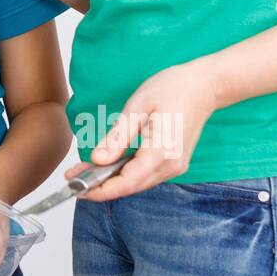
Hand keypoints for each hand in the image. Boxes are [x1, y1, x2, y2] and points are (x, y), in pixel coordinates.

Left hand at [62, 58, 220, 200]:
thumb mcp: (138, 107)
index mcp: (162, 151)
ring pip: (137, 182)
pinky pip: (145, 174)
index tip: (78, 189)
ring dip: (111, 181)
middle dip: (101, 186)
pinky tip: (107, 166)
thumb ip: (118, 136)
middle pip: (131, 186)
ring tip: (84, 171)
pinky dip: (125, 173)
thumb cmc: (173, 89)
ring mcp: (174, 166)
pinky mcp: (173, 162)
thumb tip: (97, 159)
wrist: (204, 86)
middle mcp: (171, 165)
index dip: (101, 190)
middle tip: (72, 179)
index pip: (127, 182)